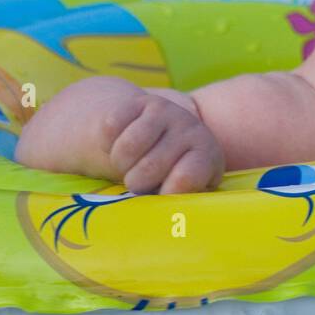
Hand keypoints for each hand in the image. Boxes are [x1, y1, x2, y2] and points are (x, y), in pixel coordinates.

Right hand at [102, 92, 225, 194]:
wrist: (152, 135)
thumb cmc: (167, 173)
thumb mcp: (181, 188)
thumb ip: (178, 200)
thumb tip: (168, 214)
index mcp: (207, 155)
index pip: (187, 178)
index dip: (167, 192)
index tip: (163, 192)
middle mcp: (192, 128)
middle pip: (149, 168)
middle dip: (137, 182)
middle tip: (141, 180)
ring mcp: (167, 110)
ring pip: (127, 148)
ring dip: (120, 163)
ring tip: (131, 163)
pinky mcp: (139, 100)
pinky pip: (111, 128)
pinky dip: (107, 142)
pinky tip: (122, 141)